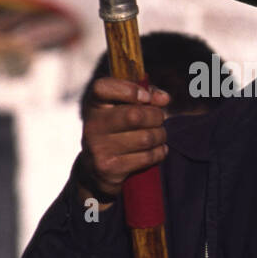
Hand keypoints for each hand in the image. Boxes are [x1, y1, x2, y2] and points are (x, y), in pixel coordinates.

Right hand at [78, 77, 171, 200]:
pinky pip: (147, 157)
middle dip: (156, 116)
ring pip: (146, 138)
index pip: (103, 88)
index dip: (129, 90)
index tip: (145, 97)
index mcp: (94, 104)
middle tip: (159, 119)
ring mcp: (99, 148)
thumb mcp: (125, 107)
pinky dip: (159, 152)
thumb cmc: (118, 129)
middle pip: (135, 116)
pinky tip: (157, 150)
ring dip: (160, 136)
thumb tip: (163, 99)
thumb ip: (146, 95)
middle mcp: (93, 125)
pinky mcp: (109, 168)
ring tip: (158, 135)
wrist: (96, 169)